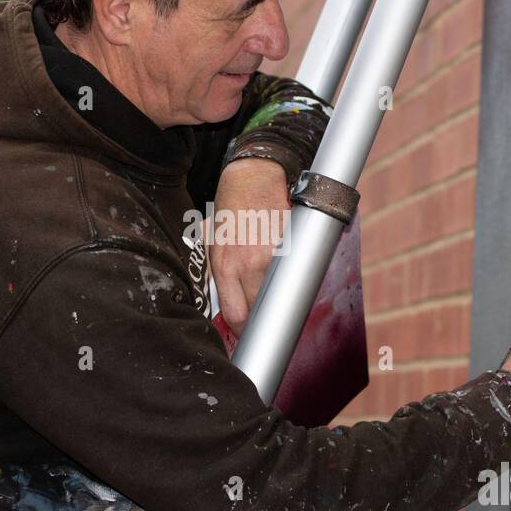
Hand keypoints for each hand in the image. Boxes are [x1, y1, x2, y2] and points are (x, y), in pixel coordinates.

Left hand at [209, 158, 290, 335]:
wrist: (252, 176)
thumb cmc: (230, 209)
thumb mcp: (215, 245)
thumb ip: (223, 276)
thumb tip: (235, 306)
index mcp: (224, 266)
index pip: (236, 315)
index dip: (243, 331)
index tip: (247, 334)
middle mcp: (248, 264)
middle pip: (261, 311)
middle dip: (263, 318)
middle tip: (264, 317)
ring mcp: (273, 254)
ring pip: (280, 294)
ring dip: (279, 297)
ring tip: (277, 293)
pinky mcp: (293, 244)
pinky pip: (295, 271)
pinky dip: (294, 275)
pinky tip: (290, 270)